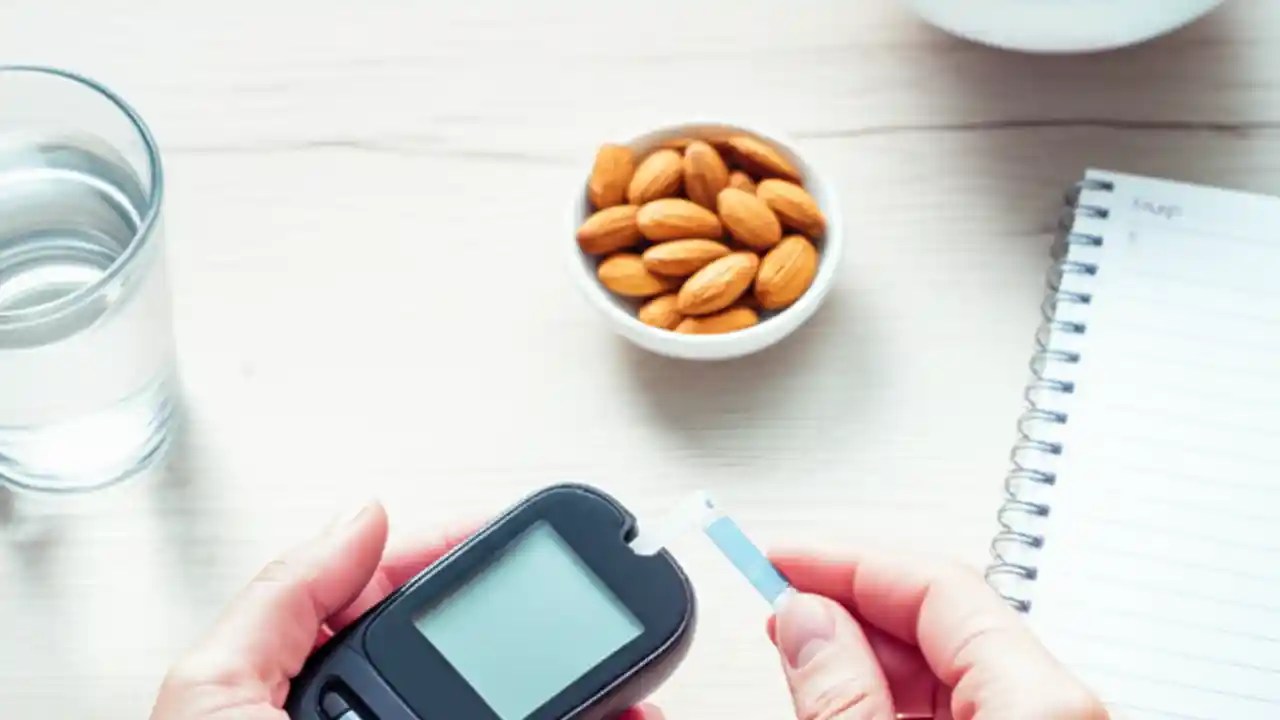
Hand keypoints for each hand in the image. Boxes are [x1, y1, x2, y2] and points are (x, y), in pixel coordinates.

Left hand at [150, 501, 662, 719]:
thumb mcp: (218, 695)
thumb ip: (285, 599)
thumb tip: (360, 517)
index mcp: (307, 684)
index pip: (394, 597)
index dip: (454, 558)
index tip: (512, 541)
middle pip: (470, 660)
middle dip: (541, 637)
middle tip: (594, 624)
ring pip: (519, 714)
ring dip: (584, 700)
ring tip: (633, 693)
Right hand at [767, 550, 1107, 719]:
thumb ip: (842, 693)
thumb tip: (806, 622)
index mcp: (1042, 702)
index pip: (937, 586)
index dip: (846, 563)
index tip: (781, 562)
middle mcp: (1057, 710)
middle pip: (943, 623)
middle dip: (851, 609)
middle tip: (780, 609)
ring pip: (947, 669)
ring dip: (867, 656)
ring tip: (801, 659)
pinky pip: (959, 708)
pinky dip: (895, 699)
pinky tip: (847, 699)